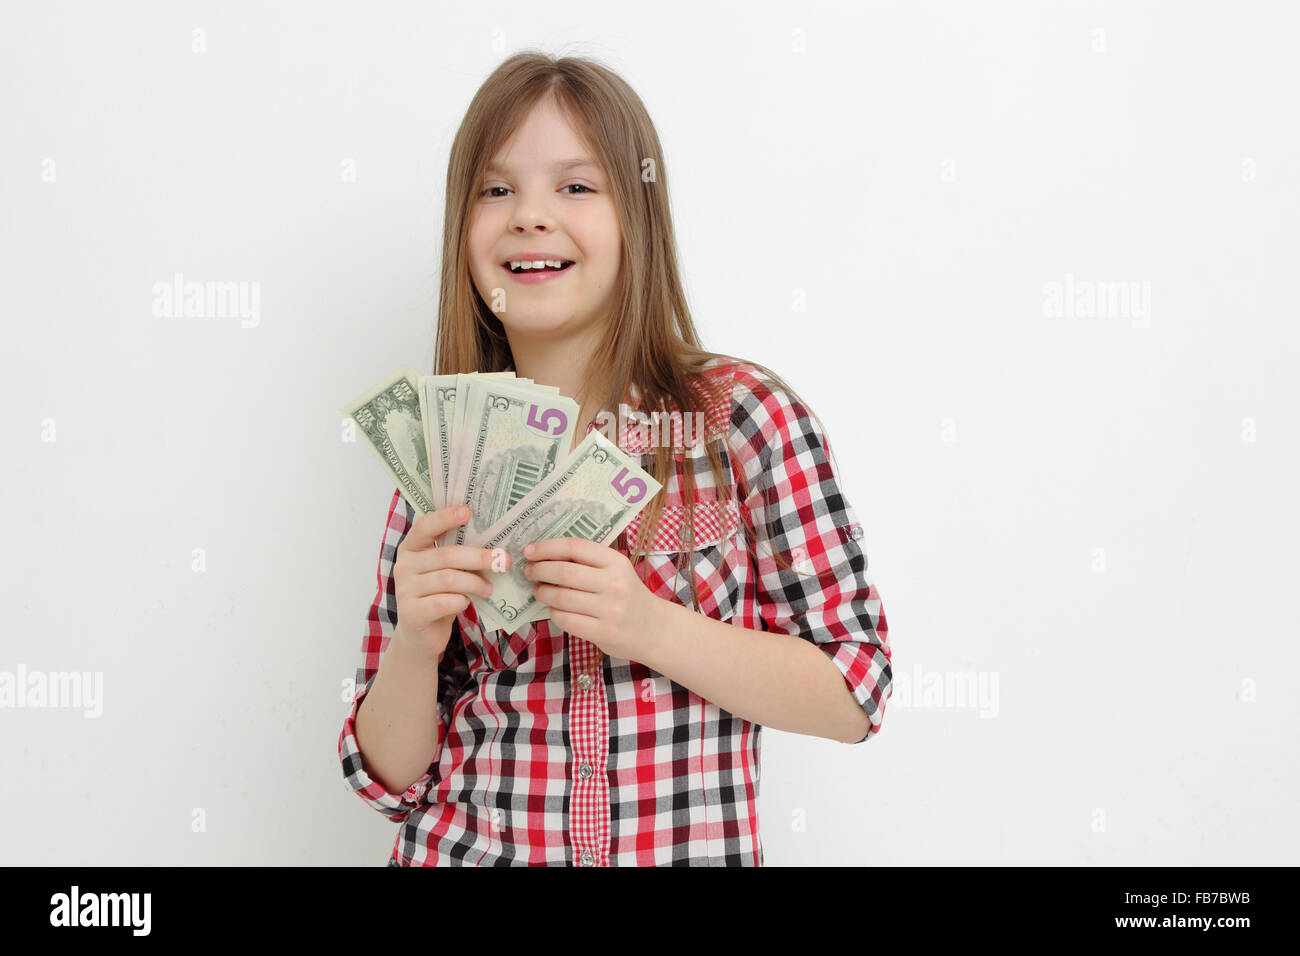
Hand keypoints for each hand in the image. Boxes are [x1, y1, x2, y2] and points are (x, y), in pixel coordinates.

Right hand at [392, 504, 511, 660]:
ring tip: (489, 589)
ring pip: (448, 579)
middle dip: (480, 557)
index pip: (425, 526)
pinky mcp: (411, 613)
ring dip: (475, 583)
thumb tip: (494, 544)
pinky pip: (444, 602)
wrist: (420, 636)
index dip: (445, 517)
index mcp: (411, 549)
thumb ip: (456, 556)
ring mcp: (404, 590)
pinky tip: (467, 603)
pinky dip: (461, 602)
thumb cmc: (438, 596)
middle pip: (447, 555)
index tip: (468, 511)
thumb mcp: (444, 572)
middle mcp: (403, 566)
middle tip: (503, 561)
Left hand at [522, 537, 664, 661]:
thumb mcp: (616, 571)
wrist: (653, 629)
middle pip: (565, 572)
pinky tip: (554, 609)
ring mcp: (610, 610)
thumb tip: (545, 556)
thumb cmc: (627, 596)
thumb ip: (588, 562)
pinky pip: (566, 620)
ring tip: (539, 591)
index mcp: (616, 562)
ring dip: (543, 593)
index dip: (547, 547)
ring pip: (562, 597)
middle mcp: (615, 584)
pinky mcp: (604, 632)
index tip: (529, 551)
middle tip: (529, 572)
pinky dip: (554, 613)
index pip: (576, 547)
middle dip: (540, 570)